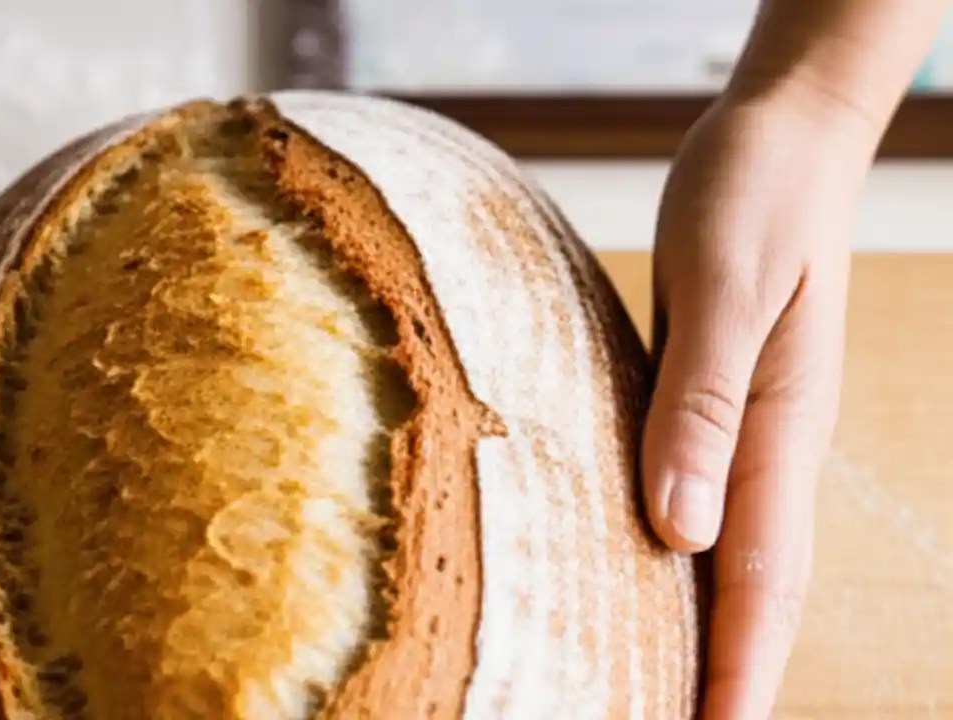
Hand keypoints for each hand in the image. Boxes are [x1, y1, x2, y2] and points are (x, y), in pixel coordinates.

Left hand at [643, 91, 868, 717]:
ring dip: (707, 623)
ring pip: (730, 549)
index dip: (736, 666)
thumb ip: (699, 407)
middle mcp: (767, 443)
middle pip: (754, 582)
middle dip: (726, 670)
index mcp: (777, 429)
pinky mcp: (710, 399)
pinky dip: (683, 554)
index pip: (760, 576)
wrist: (779, 135)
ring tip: (666, 687)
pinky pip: (702, 496)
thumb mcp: (722, 291)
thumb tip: (679, 530)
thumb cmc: (750, 197)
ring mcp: (744, 424)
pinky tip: (651, 569)